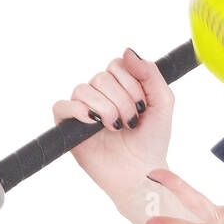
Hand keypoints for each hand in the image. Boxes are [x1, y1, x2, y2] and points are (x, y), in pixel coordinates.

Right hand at [52, 47, 174, 214]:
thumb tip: (128, 51)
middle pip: (101, 77)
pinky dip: (77, 110)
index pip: (117, 64)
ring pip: (83, 89)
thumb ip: (150, 74)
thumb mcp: (163, 103)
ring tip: (116, 127)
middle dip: (122, 100)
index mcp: (120, 86)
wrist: (142, 172)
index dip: (131, 83)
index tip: (143, 106)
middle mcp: (100, 94)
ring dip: (105, 108)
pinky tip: (93, 122)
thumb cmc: (152, 140)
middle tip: (131, 122)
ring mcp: (83, 110)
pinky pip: (61, 106)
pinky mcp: (69, 127)